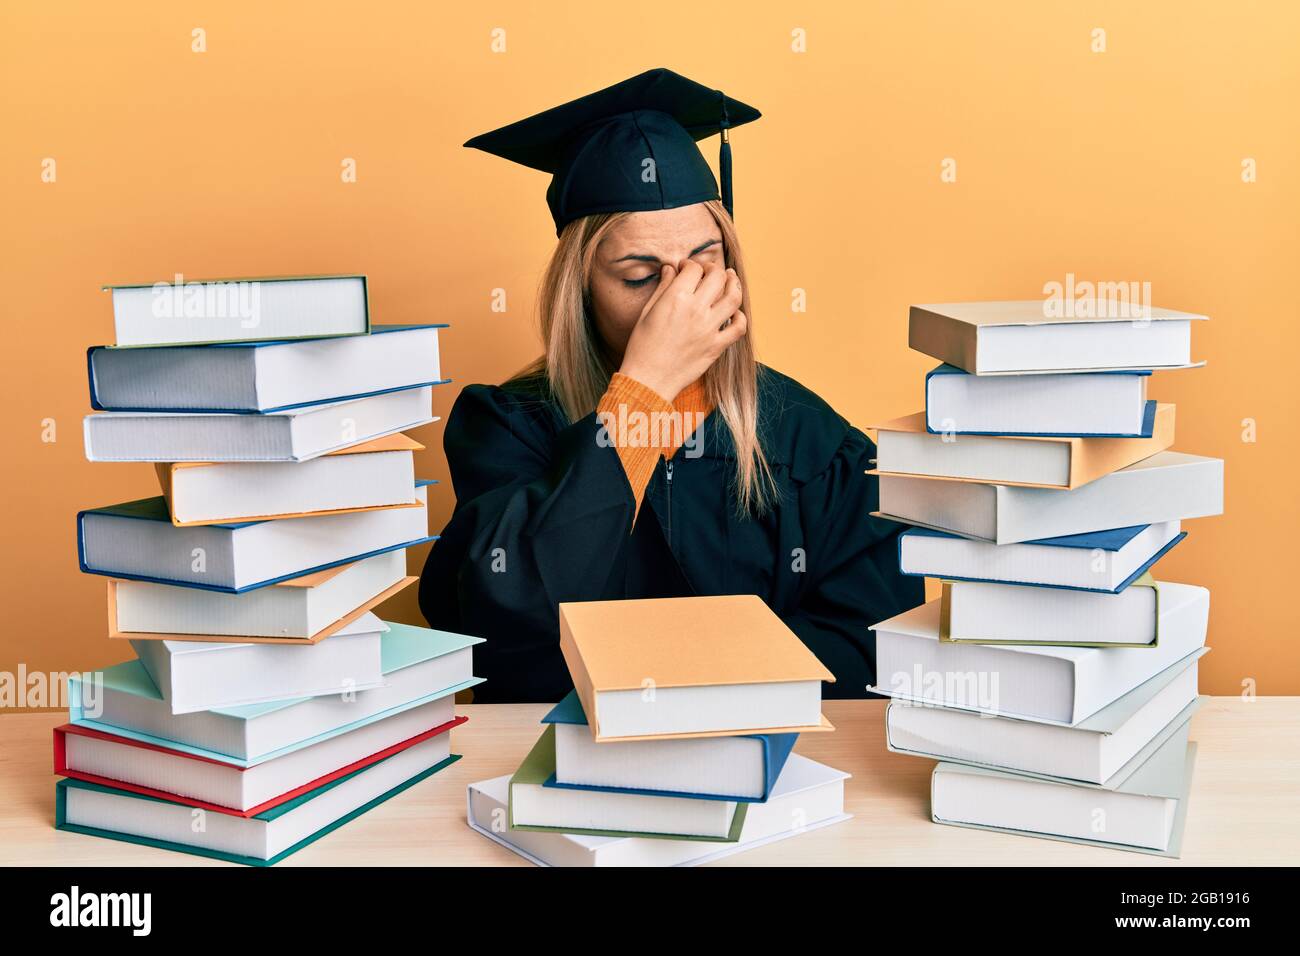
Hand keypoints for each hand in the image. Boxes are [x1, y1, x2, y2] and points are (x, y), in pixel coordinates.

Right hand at [617, 259, 745, 401]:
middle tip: (708, 272)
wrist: (648, 380)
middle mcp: (696, 310)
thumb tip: (671, 269)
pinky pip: (739, 327)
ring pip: (733, 296)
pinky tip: (734, 313)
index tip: (686, 268)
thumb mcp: (647, 312)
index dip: (690, 264)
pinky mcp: (716, 347)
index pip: (694, 268)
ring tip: (730, 279)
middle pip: (717, 276)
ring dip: (734, 284)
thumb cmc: (642, 347)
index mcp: (675, 299)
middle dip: (713, 269)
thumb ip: (663, 287)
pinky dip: (741, 317)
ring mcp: (709, 329)